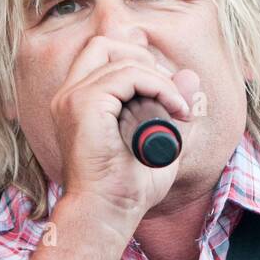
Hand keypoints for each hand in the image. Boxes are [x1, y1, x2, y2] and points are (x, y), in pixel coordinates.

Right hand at [48, 35, 197, 237]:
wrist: (108, 214)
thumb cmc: (127, 190)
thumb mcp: (161, 142)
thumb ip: (172, 107)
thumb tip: (190, 75)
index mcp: (78, 102)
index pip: (103, 55)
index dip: (139, 62)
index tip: (168, 92)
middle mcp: (69, 95)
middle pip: (106, 45)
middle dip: (147, 62)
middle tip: (173, 96)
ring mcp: (73, 97)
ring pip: (122, 58)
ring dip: (160, 78)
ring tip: (178, 108)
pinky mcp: (83, 104)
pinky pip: (128, 74)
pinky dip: (158, 86)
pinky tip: (173, 109)